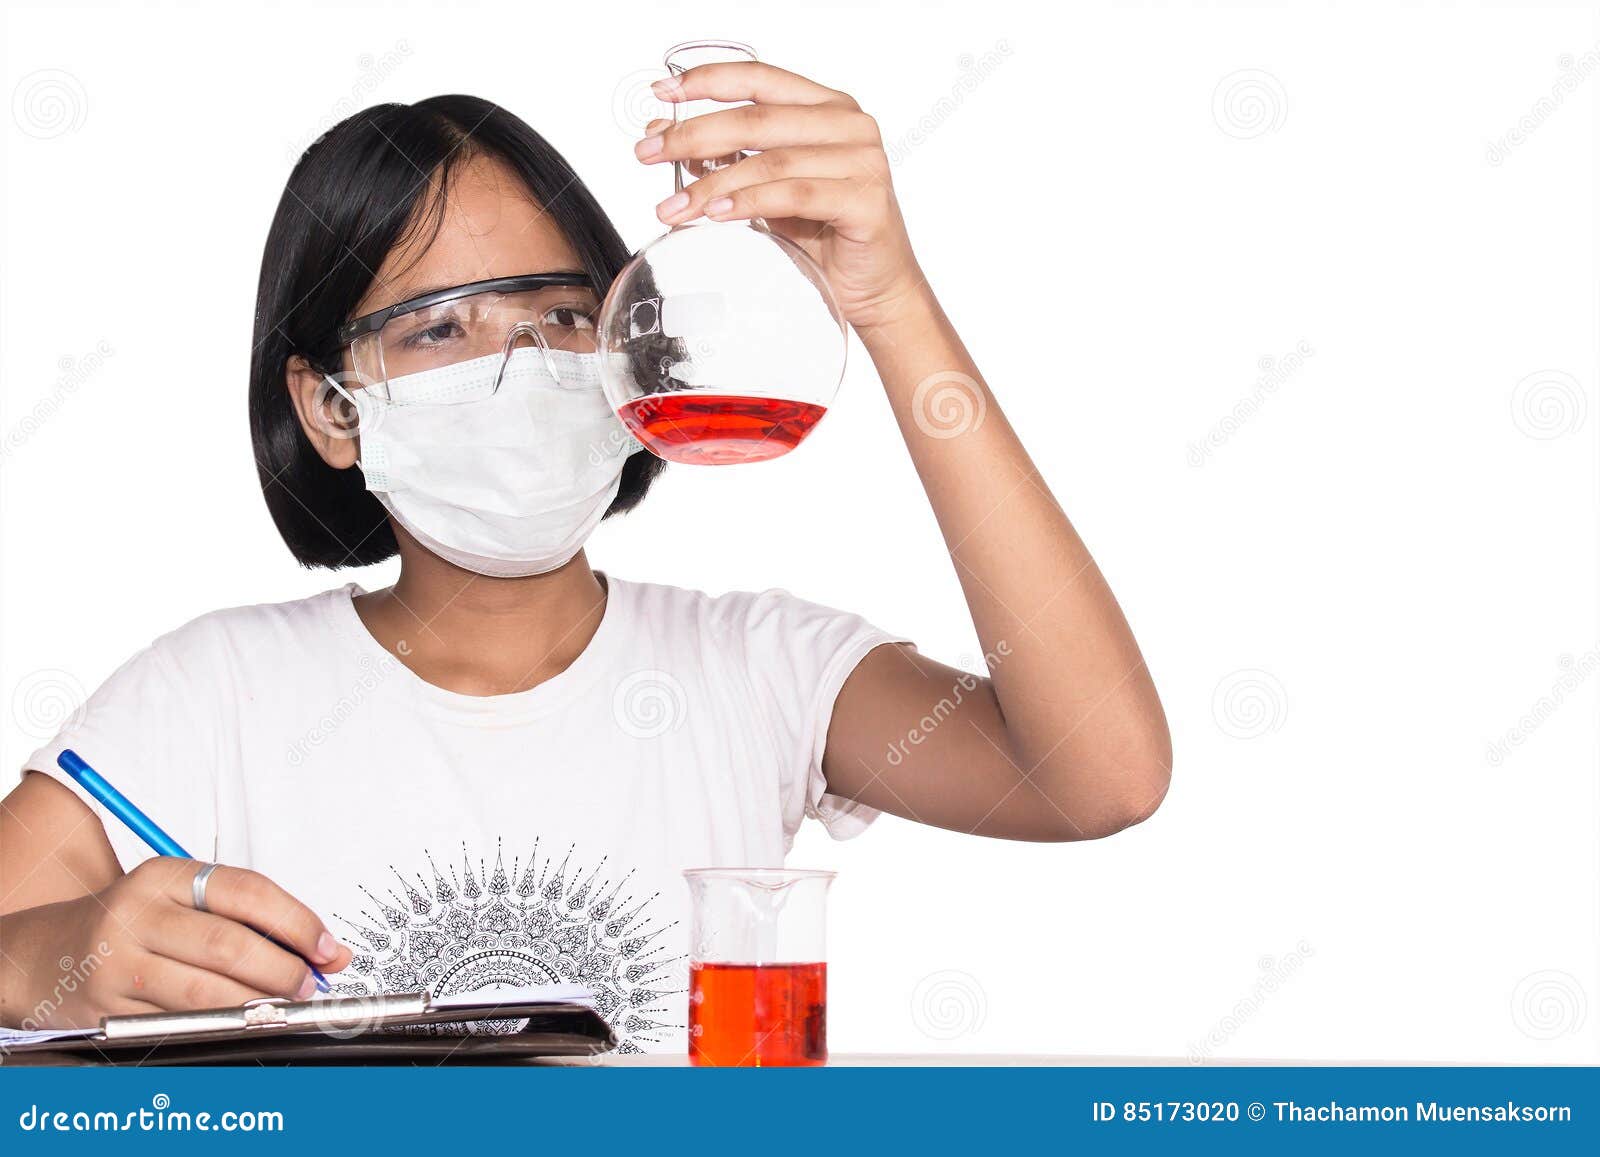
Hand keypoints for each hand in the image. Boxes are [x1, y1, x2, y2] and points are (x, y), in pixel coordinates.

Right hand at [13, 858, 350, 1027]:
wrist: (44, 955)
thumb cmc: (130, 924)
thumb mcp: (179, 899)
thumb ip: (247, 916)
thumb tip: (322, 947)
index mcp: (165, 875)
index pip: (248, 892)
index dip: (298, 921)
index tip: (328, 946)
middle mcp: (138, 914)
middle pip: (230, 946)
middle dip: (284, 971)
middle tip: (312, 984)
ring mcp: (119, 963)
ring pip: (206, 991)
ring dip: (258, 1004)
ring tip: (286, 1006)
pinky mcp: (108, 1008)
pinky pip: (178, 1021)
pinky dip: (220, 1026)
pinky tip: (242, 1022)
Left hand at [636, 61, 925, 329]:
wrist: (876, 288)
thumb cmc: (825, 236)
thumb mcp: (765, 189)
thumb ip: (723, 156)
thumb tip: (661, 133)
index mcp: (827, 107)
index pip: (760, 78)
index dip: (706, 81)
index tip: (662, 93)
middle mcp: (850, 124)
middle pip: (758, 118)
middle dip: (694, 136)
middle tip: (650, 154)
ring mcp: (863, 161)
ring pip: (771, 160)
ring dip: (712, 183)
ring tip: (674, 206)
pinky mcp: (866, 201)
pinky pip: (795, 195)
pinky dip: (749, 203)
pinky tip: (716, 214)